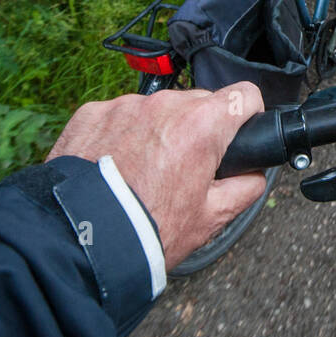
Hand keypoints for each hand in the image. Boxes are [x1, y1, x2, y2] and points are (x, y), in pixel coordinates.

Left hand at [47, 83, 267, 270]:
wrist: (81, 241)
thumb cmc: (147, 230)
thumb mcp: (211, 218)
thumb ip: (245, 188)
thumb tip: (254, 174)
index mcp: (201, 126)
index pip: (244, 95)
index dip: (248, 113)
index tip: (241, 130)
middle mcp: (164, 105)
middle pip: (199, 103)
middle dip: (200, 128)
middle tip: (186, 168)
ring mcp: (125, 106)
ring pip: (158, 108)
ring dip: (160, 130)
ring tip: (145, 171)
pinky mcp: (92, 113)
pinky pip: (121, 114)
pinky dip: (124, 133)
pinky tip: (116, 166)